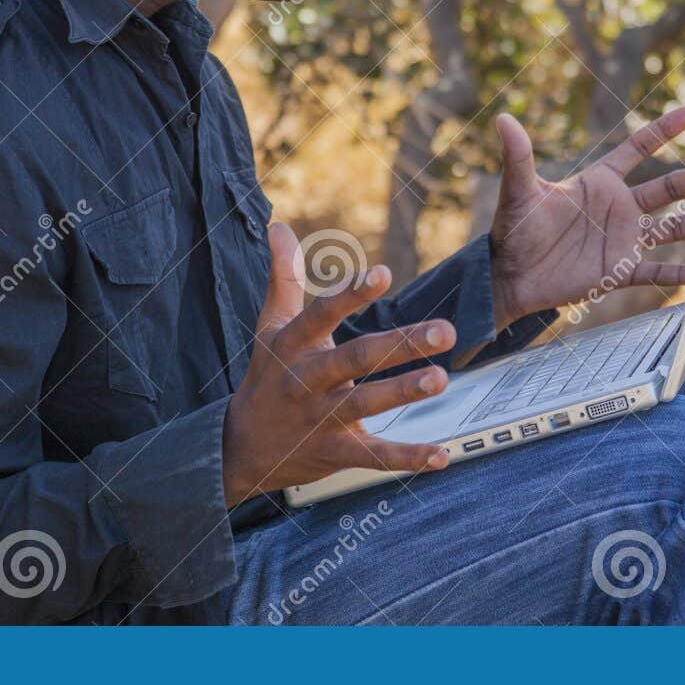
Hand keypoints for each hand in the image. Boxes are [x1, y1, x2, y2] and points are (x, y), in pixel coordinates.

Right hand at [221, 222, 454, 506]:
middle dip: (399, 344)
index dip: (350, 294)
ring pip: (364, 404)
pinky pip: (372, 456)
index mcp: (292, 345)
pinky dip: (407, 457)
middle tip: (444, 331)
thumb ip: (283, 278)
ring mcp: (319, 419)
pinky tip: (441, 455)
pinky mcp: (334, 452)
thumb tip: (278, 227)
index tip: (383, 273)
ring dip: (403, 391)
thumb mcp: (270, 326)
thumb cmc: (267, 376)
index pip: (321, 315)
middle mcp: (305, 380)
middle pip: (354, 358)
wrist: (240, 448)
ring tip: (441, 379)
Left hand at [488, 105, 684, 323]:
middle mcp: (617, 209)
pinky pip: (655, 272)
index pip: (638, 149)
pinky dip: (678, 274)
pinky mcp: (619, 271)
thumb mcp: (518, 191)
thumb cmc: (513, 230)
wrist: (509, 276)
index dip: (664, 130)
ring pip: (669, 228)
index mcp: (599, 183)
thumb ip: (518, 157)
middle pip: (666, 189)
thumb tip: (502, 120)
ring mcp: (622, 240)